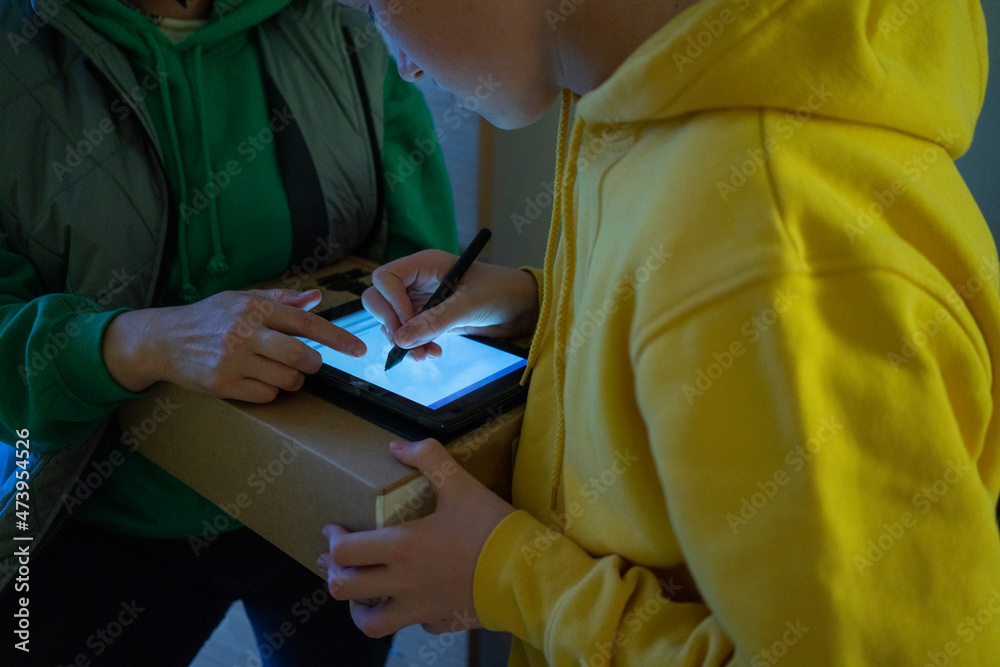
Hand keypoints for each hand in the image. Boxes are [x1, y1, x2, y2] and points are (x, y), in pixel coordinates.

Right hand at [102, 288, 365, 401]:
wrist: (162, 340)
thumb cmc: (208, 317)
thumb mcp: (241, 298)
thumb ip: (281, 299)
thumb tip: (316, 297)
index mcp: (254, 307)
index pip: (306, 323)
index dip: (338, 338)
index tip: (359, 350)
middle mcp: (244, 332)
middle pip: (301, 356)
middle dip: (313, 363)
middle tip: (307, 363)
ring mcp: (233, 360)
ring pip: (288, 379)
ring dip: (292, 379)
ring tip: (275, 369)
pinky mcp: (223, 384)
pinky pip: (266, 394)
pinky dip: (270, 390)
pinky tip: (255, 379)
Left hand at [317, 438, 514, 636]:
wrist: (527, 572)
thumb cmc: (490, 527)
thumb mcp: (460, 484)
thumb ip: (428, 458)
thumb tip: (396, 446)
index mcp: (402, 548)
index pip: (345, 552)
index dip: (332, 540)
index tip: (334, 530)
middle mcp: (403, 583)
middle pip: (344, 590)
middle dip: (334, 573)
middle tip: (338, 559)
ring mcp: (420, 608)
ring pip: (370, 624)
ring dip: (358, 608)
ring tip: (362, 593)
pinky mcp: (442, 622)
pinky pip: (414, 624)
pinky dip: (408, 613)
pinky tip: (415, 599)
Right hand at [362, 250, 537, 360]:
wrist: (520, 307)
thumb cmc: (500, 292)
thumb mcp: (468, 305)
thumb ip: (435, 321)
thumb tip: (401, 339)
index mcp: (424, 264)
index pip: (385, 278)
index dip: (391, 302)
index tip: (407, 322)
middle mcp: (417, 281)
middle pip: (379, 299)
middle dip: (390, 324)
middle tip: (407, 344)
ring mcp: (420, 301)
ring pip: (392, 321)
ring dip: (403, 342)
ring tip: (425, 355)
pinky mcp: (428, 319)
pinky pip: (408, 334)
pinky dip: (414, 347)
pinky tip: (432, 353)